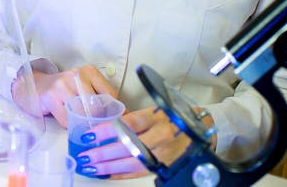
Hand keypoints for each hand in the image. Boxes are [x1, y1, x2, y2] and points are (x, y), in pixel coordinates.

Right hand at [23, 65, 117, 126]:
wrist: (38, 85)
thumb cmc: (65, 89)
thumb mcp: (85, 87)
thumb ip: (100, 97)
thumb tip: (124, 116)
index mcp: (89, 71)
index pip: (110, 95)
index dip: (115, 112)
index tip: (118, 123)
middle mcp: (76, 75)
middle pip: (97, 107)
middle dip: (98, 121)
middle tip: (98, 128)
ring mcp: (62, 86)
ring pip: (82, 114)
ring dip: (83, 125)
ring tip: (83, 126)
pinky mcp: (50, 97)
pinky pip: (67, 120)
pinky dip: (70, 126)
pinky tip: (69, 122)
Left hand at [75, 107, 212, 178]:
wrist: (201, 128)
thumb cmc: (171, 117)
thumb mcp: (154, 111)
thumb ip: (133, 119)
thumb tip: (106, 126)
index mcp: (157, 117)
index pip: (128, 124)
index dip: (107, 131)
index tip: (89, 135)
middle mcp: (162, 136)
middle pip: (128, 146)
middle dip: (104, 153)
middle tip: (86, 155)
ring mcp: (165, 153)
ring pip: (133, 162)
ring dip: (110, 167)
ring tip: (92, 167)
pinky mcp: (166, 166)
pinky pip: (141, 172)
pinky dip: (123, 174)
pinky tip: (108, 174)